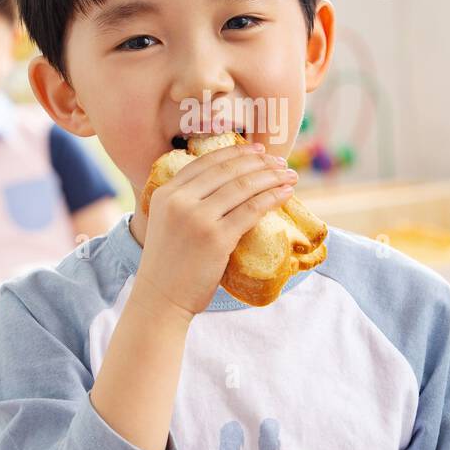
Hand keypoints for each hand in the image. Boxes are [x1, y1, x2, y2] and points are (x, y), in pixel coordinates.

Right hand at [135, 141, 296, 318]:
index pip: (205, 162)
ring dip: (271, 177)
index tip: (257, 151)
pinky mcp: (216, 238)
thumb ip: (186, 202)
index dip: (235, 152)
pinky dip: (272, 198)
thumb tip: (224, 187)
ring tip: (289, 175)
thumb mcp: (166, 222)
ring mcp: (198, 219)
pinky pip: (251, 210)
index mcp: (165, 192)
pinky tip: (285, 194)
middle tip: (280, 161)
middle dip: (259, 162)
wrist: (160, 299)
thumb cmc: (169, 265)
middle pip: (227, 170)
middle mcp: (179, 200)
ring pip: (242, 187)